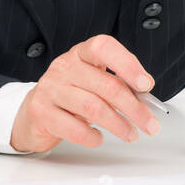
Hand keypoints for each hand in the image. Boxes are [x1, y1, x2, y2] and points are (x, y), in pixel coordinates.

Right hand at [9, 34, 161, 152]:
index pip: (103, 47)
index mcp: (81, 53)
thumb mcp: (94, 82)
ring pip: (93, 107)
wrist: (35, 111)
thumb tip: (146, 96)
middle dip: (134, 108)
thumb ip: (119, 84)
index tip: (146, 84)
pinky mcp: (41, 111)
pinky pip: (74, 128)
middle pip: (106, 85)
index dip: (127, 64)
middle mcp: (64, 66)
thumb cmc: (72, 94)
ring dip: (118, 124)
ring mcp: (50, 88)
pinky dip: (92, 137)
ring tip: (130, 134)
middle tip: (149, 124)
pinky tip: (99, 137)